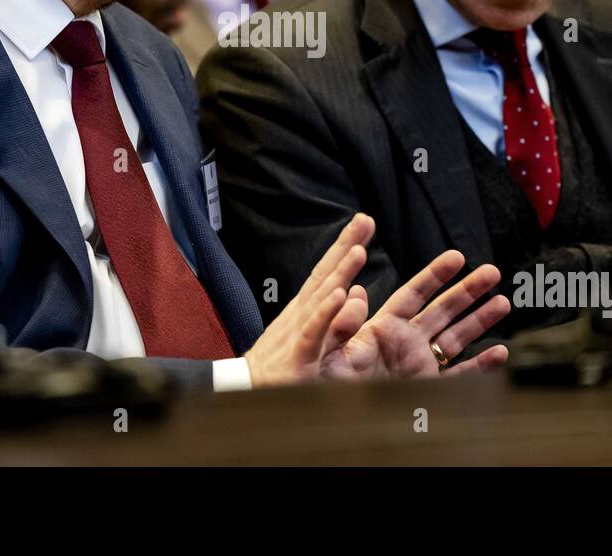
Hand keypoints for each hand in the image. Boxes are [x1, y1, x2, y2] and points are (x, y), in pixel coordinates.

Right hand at [243, 214, 374, 387]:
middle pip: (326, 275)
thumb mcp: (314, 339)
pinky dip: (325, 314)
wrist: (246, 391)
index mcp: (305, 309)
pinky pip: (313, 332)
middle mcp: (301, 314)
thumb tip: (357, 291)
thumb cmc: (281, 366)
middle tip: (365, 220)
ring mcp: (299, 332)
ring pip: (321, 299)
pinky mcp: (298, 356)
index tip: (362, 221)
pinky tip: (339, 296)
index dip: (344, 246)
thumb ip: (339, 319)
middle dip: (345, 247)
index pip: (327, 271)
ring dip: (339, 273)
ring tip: (358, 251)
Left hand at [320, 250, 510, 378]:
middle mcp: (406, 343)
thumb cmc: (327, 387)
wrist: (335, 422)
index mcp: (384, 328)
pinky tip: (501, 353)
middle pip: (443, 310)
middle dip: (468, 290)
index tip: (457, 257)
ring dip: (480, 320)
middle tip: (492, 271)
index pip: (414, 294)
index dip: (435, 275)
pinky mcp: (429, 390)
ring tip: (504, 302)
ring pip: (457, 337)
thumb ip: (342, 326)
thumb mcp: (331, 353)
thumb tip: (354, 293)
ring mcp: (420, 365)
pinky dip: (480, 366)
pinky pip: (459, 376)